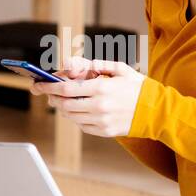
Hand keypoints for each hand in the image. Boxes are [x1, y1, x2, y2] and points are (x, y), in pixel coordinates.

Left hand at [31, 57, 145, 137]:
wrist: (157, 111)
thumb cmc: (138, 87)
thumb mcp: (120, 69)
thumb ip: (96, 64)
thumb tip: (74, 64)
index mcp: (101, 87)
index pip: (66, 89)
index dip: (48, 86)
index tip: (39, 84)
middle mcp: (99, 105)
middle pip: (64, 104)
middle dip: (53, 98)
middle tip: (49, 93)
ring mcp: (101, 120)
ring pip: (71, 116)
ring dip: (63, 108)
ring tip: (64, 101)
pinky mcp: (104, 131)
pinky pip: (82, 126)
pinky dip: (76, 117)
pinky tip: (79, 110)